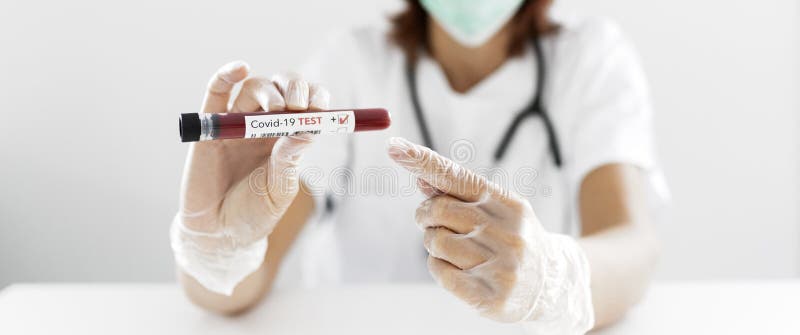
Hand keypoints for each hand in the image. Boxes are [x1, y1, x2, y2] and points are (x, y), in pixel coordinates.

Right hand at [171, 61, 329, 294]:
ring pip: (253, 87)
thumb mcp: (279, 189)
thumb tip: (309, 130)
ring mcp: (236, 124)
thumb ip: (290, 160)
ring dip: (268, 90)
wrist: (219, 236)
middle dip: (294, 88)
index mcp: (287, 137)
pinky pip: (215, 93)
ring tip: (277, 108)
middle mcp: (263, 125)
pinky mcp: (209, 127)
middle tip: (299, 104)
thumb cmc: (253, 214)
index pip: (306, 105)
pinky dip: (225, 75)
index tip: (321, 107)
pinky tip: (240, 68)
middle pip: (281, 88)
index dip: (316, 98)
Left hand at [387, 137, 593, 331]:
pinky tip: (460, 270)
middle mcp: (506, 230)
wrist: (552, 285)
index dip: (422, 161)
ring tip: (456, 250)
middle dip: (426, 216)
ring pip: (435, 242)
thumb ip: (460, 195)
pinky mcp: (491, 295)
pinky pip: (439, 272)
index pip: (456, 176)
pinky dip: (439, 268)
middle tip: (433, 223)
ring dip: (434, 244)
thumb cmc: (513, 240)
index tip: (394, 146)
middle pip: (437, 210)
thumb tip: (421, 177)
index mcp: (506, 203)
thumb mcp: (496, 210)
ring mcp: (500, 264)